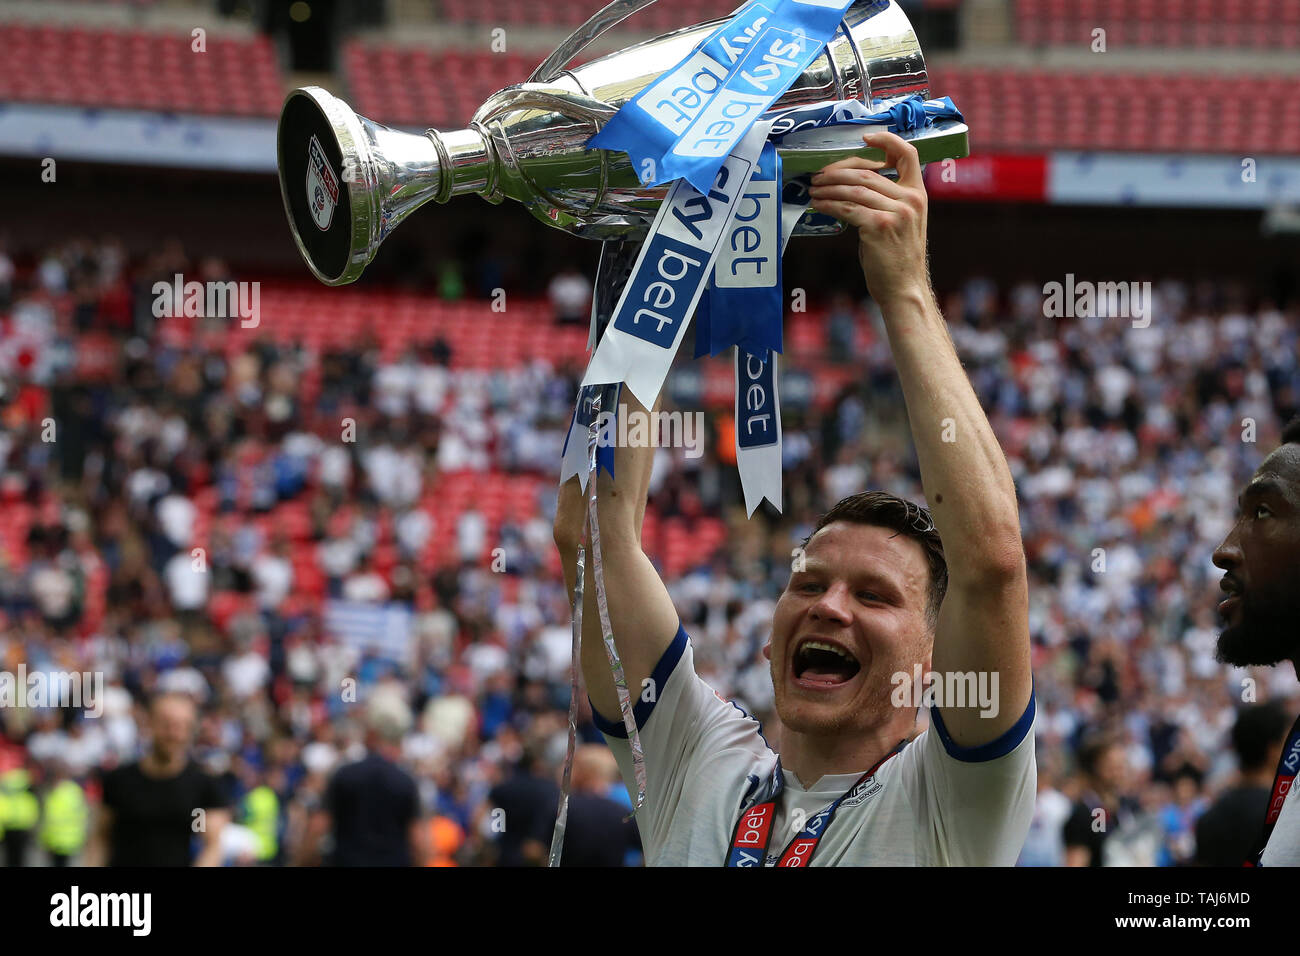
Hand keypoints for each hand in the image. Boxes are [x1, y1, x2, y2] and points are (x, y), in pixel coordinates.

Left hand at [808, 130, 930, 307]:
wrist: (904, 289)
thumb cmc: (898, 259)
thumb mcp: (902, 223)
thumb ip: (887, 202)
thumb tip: (852, 187)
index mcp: (918, 194)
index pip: (908, 154)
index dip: (886, 140)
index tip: (865, 137)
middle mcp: (910, 199)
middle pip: (867, 172)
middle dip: (838, 172)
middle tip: (818, 176)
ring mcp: (896, 212)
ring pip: (854, 189)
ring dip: (828, 188)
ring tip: (813, 190)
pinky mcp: (879, 226)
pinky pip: (847, 208)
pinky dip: (829, 204)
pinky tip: (818, 205)